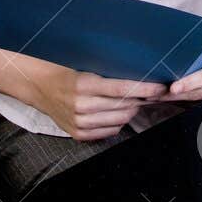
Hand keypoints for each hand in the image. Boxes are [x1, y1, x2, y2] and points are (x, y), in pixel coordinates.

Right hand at [32, 63, 169, 140]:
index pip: (121, 89)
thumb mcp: (84, 66)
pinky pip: (110, 131)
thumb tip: (140, 74)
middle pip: (124, 106)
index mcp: (84, 84)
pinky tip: (118, 112)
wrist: (41, 88)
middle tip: (153, 92)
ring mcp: (80, 122)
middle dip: (142, 99)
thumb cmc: (67, 72)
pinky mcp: (79, 134)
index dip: (144, 89)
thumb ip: (108, 73)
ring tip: (135, 101)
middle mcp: (82, 105)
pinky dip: (119, 122)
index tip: (160, 87)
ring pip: (120, 120)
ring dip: (132, 111)